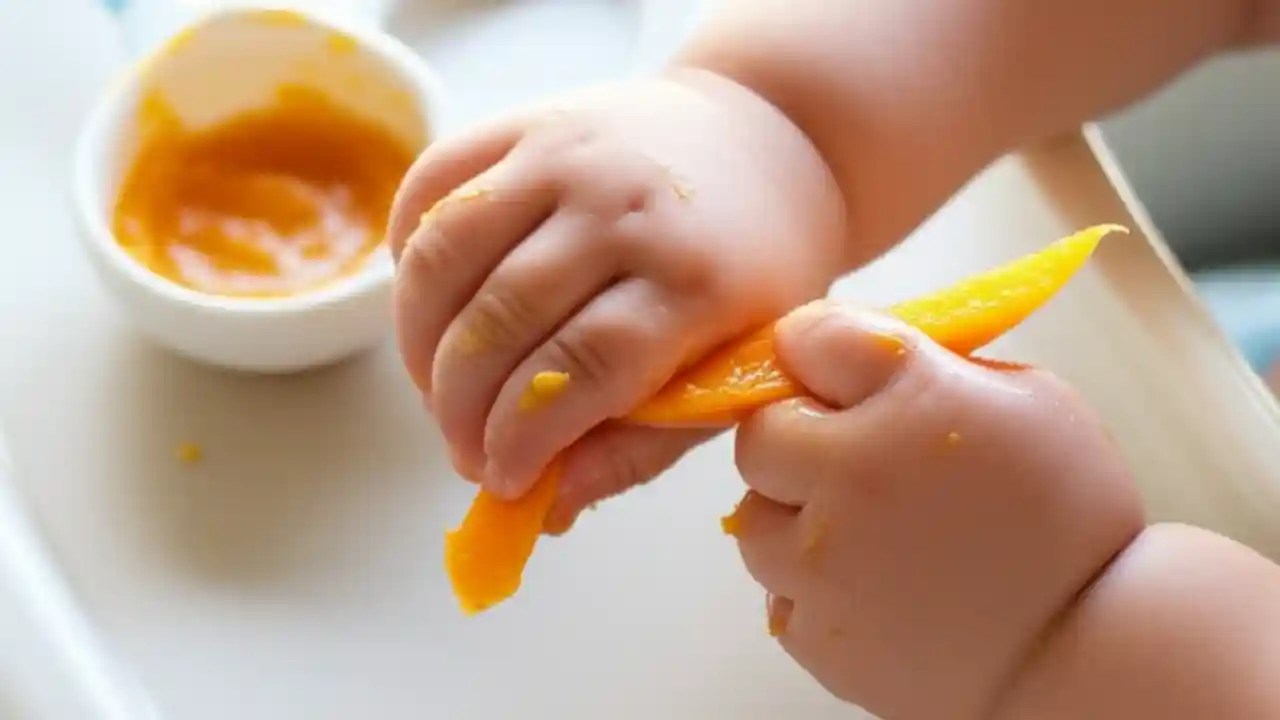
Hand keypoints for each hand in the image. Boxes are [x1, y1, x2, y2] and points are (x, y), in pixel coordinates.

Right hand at [387, 71, 845, 520]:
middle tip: (462, 451)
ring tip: (436, 393)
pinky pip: (429, 187)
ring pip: (445, 253)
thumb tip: (548, 507)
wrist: (771, 138)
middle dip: (460, 406)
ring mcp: (568, 152)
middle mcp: (625, 205)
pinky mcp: (524, 120)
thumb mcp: (733, 369)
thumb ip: (644, 444)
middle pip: (502, 316)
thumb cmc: (757, 268)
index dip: (524, 435)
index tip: (502, 481)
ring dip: (419, 341)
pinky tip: (432, 315)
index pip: (582, 366)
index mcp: (697, 278)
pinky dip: (408, 260)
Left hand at [731, 302, 1142, 718]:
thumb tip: (851, 356)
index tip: (833, 372)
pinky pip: (779, 596)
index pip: (805, 340)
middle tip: (851, 462)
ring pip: (754, 521)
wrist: (1091, 651)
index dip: (816, 354)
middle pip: (759, 436)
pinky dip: (812, 591)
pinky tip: (876, 589)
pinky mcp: (819, 637)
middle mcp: (848, 477)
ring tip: (867, 535)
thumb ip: (927, 363)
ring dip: (794, 520)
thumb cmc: (1071, 515)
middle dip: (796, 440)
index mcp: (907, 401)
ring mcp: (822, 565)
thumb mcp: (1027, 399)